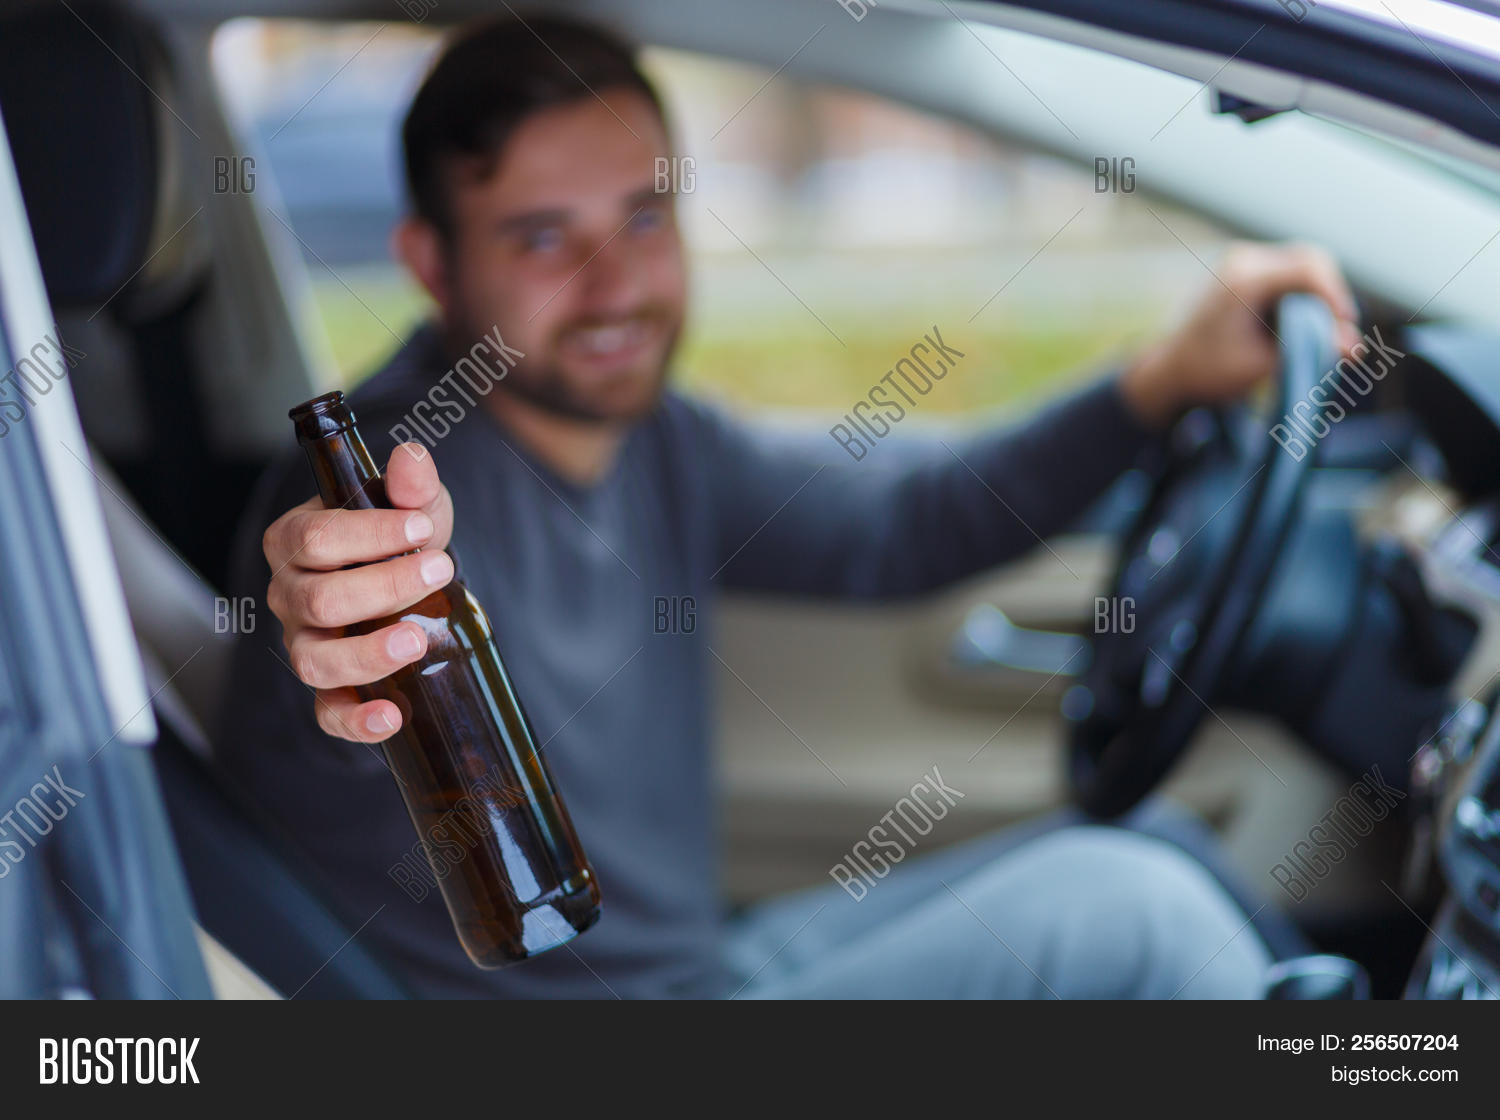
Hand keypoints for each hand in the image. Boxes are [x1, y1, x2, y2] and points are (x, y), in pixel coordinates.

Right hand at [263, 443, 454, 742]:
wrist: (416, 580)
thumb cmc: (404, 537)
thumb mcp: (415, 505)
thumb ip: (412, 483)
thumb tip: (411, 457)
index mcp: (295, 541)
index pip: (315, 539)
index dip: (370, 536)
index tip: (422, 529)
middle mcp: (289, 595)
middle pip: (317, 600)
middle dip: (384, 587)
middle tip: (439, 570)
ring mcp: (304, 645)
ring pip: (315, 661)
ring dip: (366, 654)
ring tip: (416, 641)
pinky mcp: (330, 688)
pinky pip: (328, 713)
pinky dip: (355, 721)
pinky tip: (392, 716)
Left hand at [1118, 242, 1360, 427]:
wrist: (1171, 370)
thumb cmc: (1209, 371)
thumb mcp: (1262, 365)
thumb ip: (1308, 350)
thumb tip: (1356, 349)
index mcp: (1244, 278)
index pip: (1309, 269)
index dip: (1336, 296)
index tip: (1345, 326)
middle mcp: (1244, 260)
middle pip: (1311, 260)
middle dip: (1330, 295)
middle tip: (1338, 332)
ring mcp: (1244, 261)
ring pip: (1303, 265)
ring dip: (1318, 295)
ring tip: (1322, 331)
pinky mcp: (1246, 270)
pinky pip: (1288, 272)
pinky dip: (1303, 294)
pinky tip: (1303, 324)